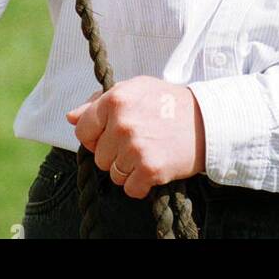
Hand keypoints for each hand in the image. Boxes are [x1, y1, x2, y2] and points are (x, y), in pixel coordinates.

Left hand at [65, 76, 205, 198]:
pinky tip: (154, 167)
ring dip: (128, 170)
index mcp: (116, 99)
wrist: (207, 121)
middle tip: (138, 142)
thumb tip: (71, 117)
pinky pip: (130, 189)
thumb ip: (100, 102)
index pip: (83, 130)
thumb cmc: (168, 102)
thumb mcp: (135, 90)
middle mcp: (122, 122)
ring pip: (113, 174)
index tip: (111, 136)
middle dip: (115, 154)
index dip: (95, 137)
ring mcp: (135, 147)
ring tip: (148, 152)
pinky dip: (141, 184)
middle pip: (99, 156)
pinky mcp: (149, 169)